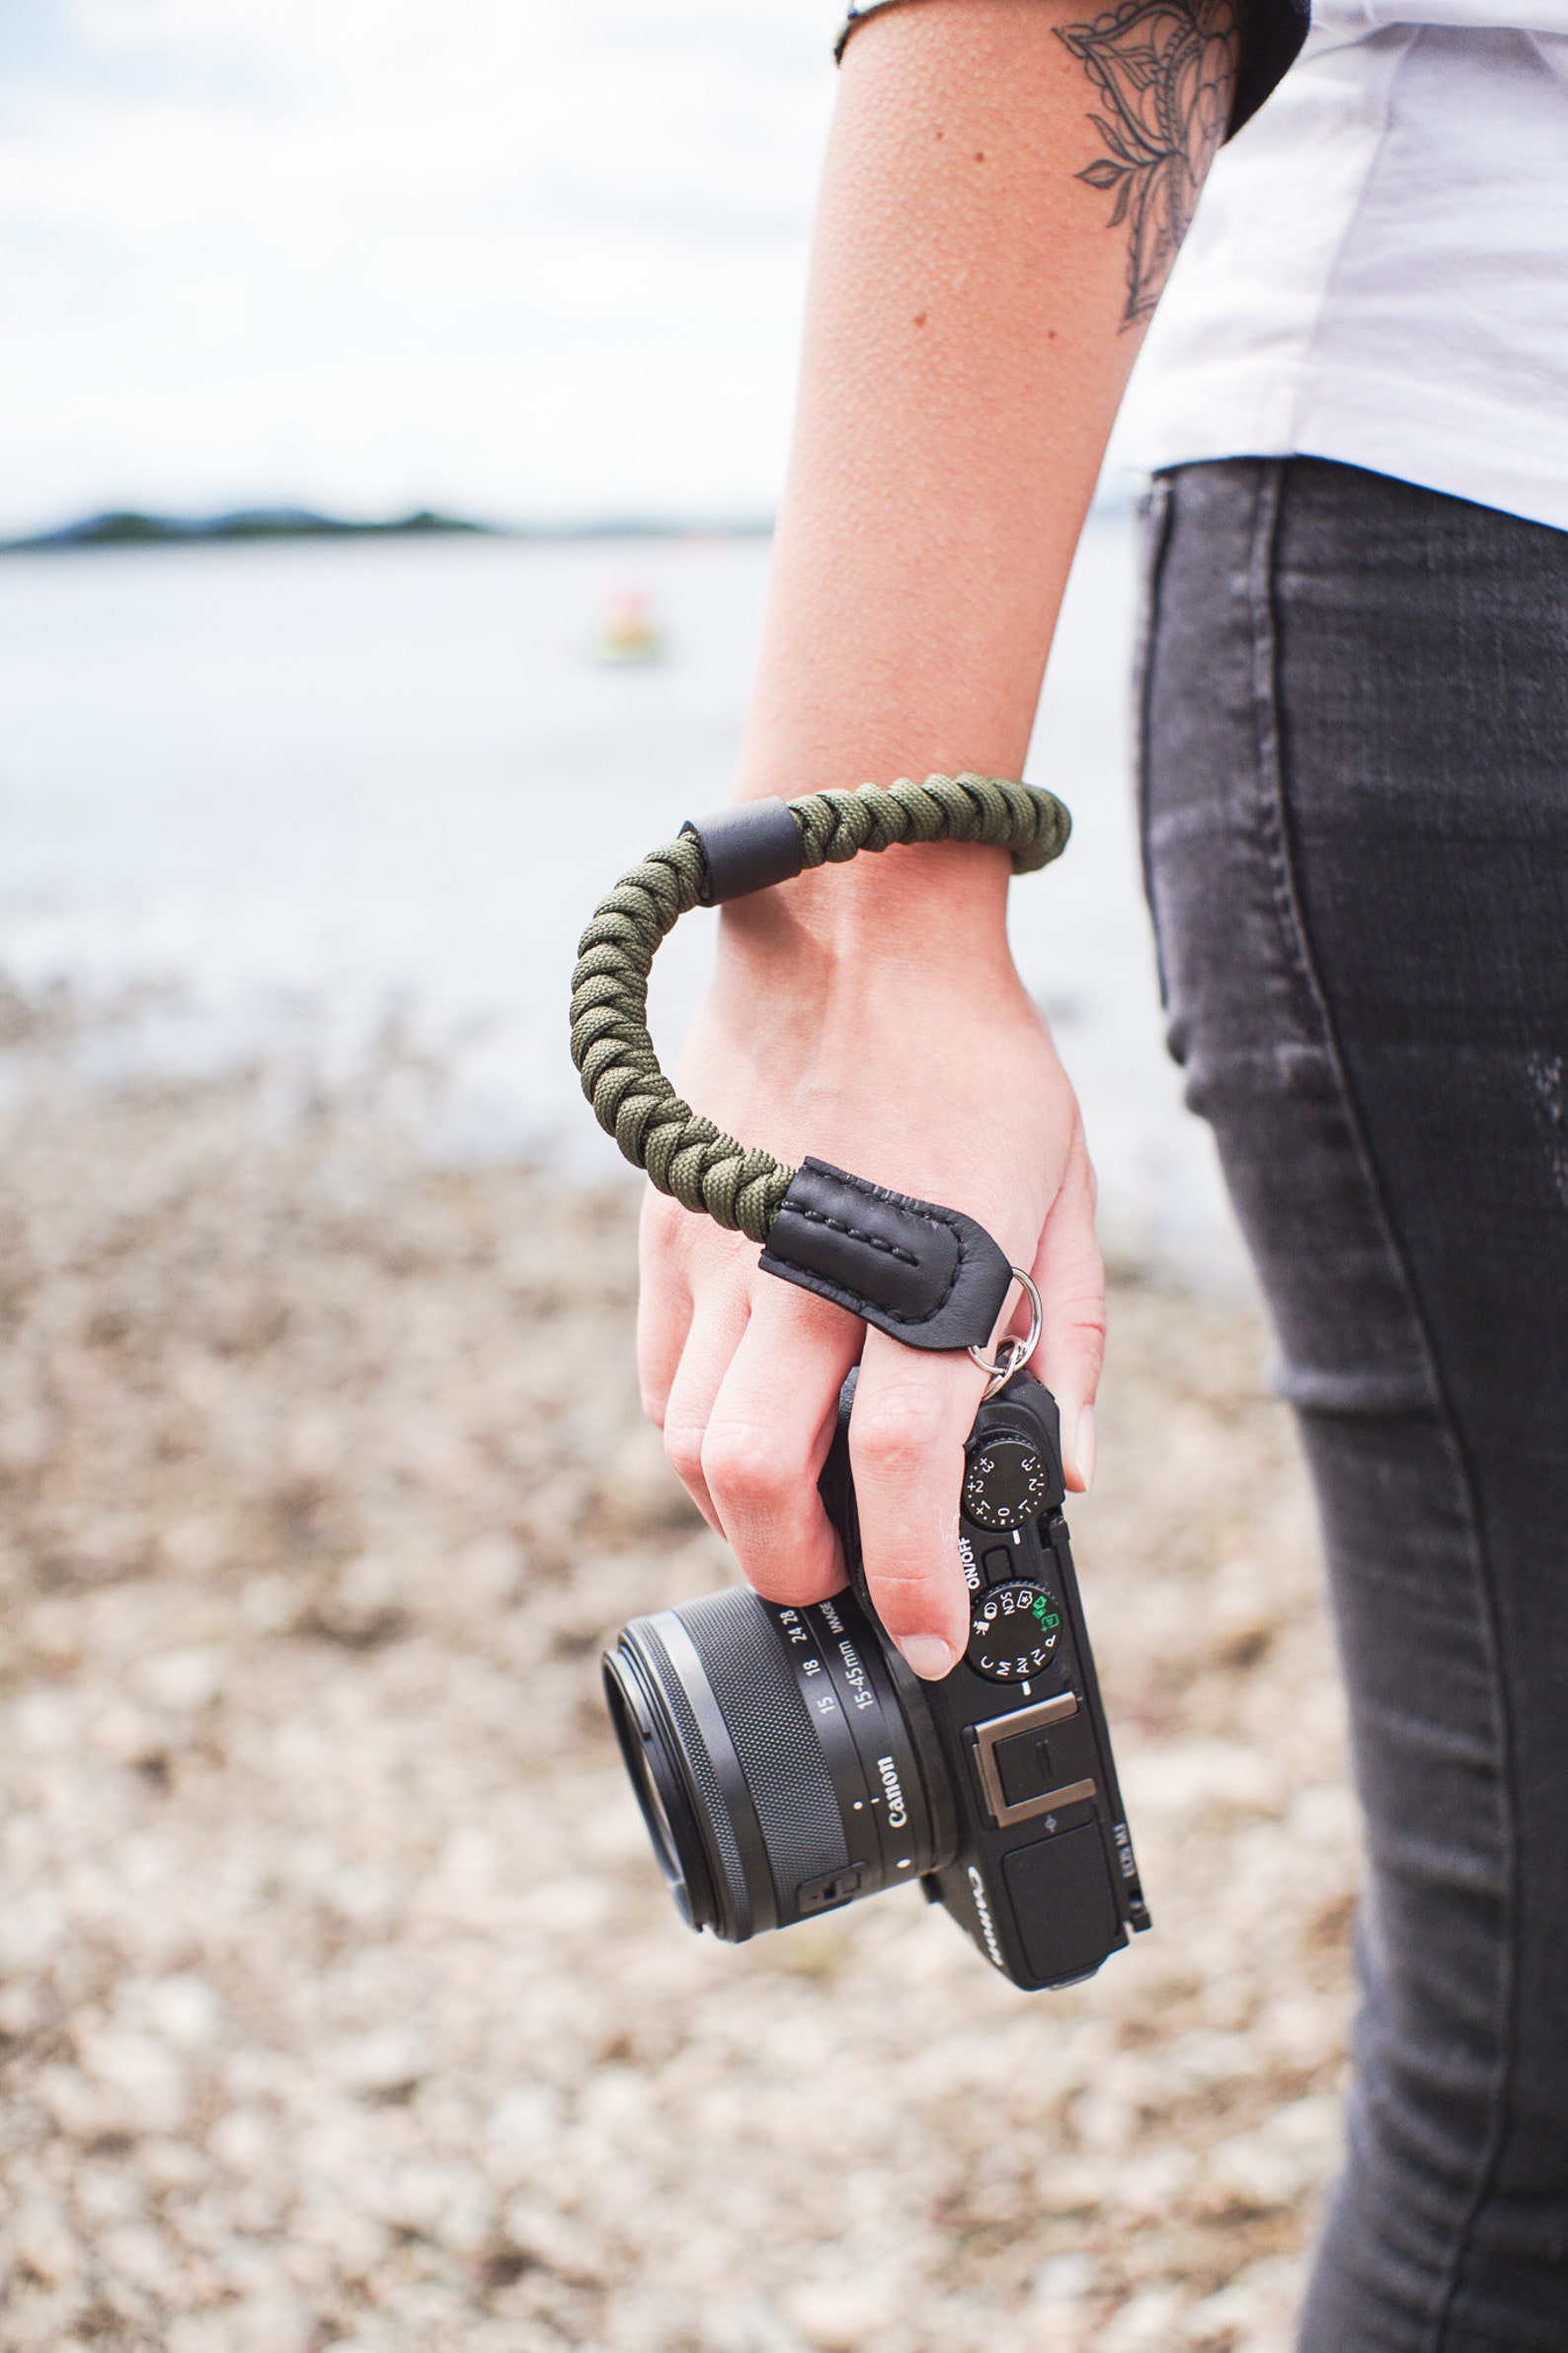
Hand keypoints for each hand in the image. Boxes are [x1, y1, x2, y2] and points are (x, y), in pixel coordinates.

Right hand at [637, 842, 1103, 1677]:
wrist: (855, 927)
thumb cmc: (979, 1059)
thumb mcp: (1066, 1190)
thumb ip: (1068, 1337)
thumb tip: (1067, 1471)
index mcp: (931, 1257)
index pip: (906, 1460)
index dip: (912, 1578)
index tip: (931, 1640)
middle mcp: (811, 1261)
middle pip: (755, 1475)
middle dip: (793, 1570)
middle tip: (845, 1586)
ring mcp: (721, 1245)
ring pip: (688, 1439)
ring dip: (741, 1512)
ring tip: (806, 1513)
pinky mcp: (668, 1227)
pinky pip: (661, 1375)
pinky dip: (698, 1436)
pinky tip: (756, 1431)